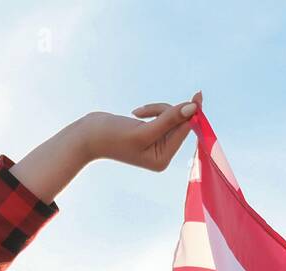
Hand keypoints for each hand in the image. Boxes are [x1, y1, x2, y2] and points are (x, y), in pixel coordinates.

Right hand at [81, 90, 202, 171]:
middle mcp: (163, 155)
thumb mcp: (143, 130)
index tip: (198, 95)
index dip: (190, 113)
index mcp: (162, 159)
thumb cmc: (112, 136)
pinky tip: (137, 114)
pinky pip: (163, 116)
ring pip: (171, 117)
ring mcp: (158, 144)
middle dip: (164, 112)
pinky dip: (153, 110)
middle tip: (141, 112)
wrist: (87, 135)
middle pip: (179, 124)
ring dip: (157, 109)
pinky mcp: (151, 133)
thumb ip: (169, 119)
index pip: (183, 132)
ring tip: (136, 113)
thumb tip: (192, 109)